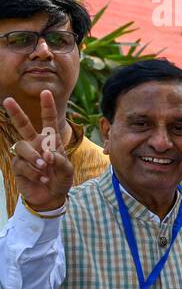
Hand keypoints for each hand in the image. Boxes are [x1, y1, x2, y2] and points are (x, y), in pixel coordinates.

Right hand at [3, 91, 72, 211]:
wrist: (51, 196)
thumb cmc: (61, 180)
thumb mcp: (67, 170)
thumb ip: (60, 160)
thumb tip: (47, 155)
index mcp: (50, 141)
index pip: (48, 121)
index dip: (47, 107)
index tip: (46, 92)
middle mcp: (35, 144)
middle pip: (23, 125)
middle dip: (16, 113)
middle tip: (7, 100)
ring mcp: (25, 154)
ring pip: (23, 147)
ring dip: (35, 158)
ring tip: (45, 168)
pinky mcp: (18, 166)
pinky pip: (22, 164)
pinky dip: (34, 172)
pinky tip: (42, 178)